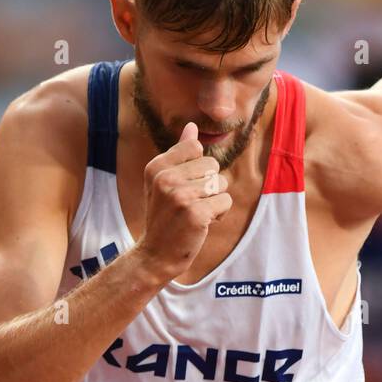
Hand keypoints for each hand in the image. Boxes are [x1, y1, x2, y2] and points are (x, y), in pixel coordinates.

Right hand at [135, 122, 231, 280]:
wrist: (156, 254)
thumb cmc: (163, 216)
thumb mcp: (163, 182)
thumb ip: (178, 154)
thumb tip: (192, 127)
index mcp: (157, 167)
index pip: (195, 148)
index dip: (198, 168)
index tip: (185, 185)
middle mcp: (166, 179)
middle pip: (212, 166)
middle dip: (209, 185)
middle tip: (191, 204)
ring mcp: (181, 196)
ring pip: (220, 184)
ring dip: (215, 200)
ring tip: (196, 213)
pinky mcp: (196, 213)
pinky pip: (225, 201)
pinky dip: (219, 214)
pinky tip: (203, 223)